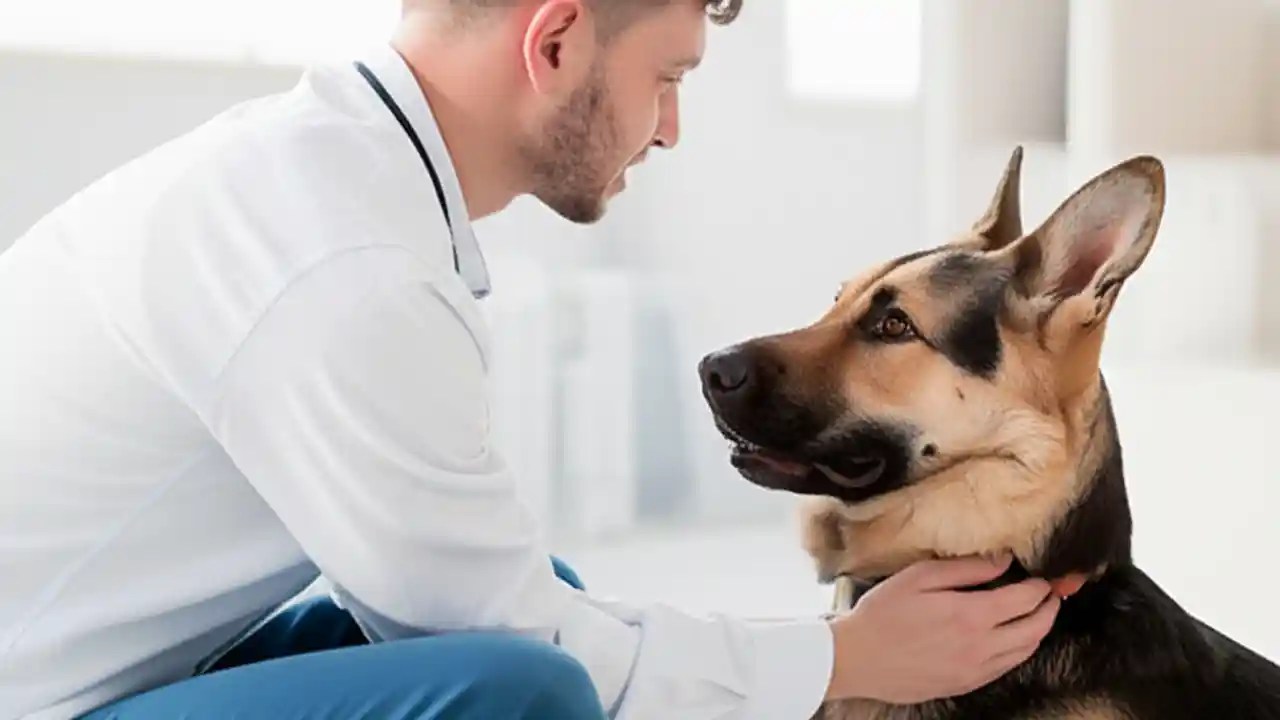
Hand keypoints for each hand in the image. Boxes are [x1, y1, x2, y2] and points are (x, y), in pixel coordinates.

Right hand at [824, 554, 1059, 704]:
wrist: (857, 659)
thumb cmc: (882, 614)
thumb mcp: (919, 577)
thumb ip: (965, 568)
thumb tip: (1003, 560)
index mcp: (971, 615)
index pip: (1025, 599)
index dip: (1042, 586)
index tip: (1046, 577)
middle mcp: (980, 647)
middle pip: (1035, 629)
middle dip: (1049, 609)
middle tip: (1051, 594)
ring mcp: (974, 670)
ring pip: (1024, 651)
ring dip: (1037, 631)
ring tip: (1036, 614)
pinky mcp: (965, 684)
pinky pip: (1005, 667)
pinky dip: (1018, 650)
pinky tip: (1010, 638)